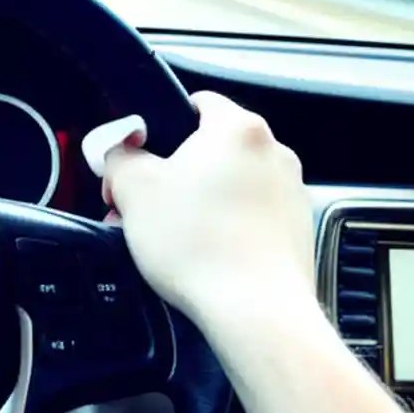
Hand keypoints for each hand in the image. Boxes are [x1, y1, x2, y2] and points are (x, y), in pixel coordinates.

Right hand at [103, 92, 312, 328]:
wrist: (254, 310)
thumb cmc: (199, 245)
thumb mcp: (133, 189)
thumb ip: (118, 157)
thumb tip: (118, 153)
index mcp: (237, 128)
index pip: (195, 103)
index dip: (158, 128)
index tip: (138, 157)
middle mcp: (273, 152)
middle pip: (210, 150)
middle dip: (172, 176)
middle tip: (142, 207)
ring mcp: (291, 192)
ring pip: (230, 186)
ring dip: (197, 204)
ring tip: (168, 239)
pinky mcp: (295, 230)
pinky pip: (250, 218)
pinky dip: (225, 229)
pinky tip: (201, 256)